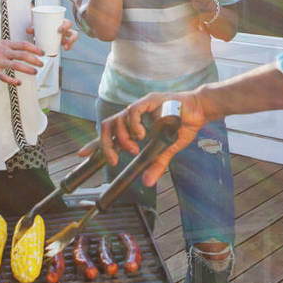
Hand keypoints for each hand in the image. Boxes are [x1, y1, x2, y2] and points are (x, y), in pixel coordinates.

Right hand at [0, 39, 43, 84]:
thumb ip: (9, 44)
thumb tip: (21, 46)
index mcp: (5, 44)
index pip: (23, 44)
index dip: (35, 48)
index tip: (42, 52)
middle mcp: (3, 52)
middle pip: (23, 55)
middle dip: (35, 60)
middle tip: (42, 64)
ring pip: (16, 66)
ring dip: (28, 69)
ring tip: (35, 72)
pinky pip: (3, 77)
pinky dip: (12, 80)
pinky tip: (18, 83)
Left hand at [24, 20, 79, 51]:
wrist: (42, 27)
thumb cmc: (42, 24)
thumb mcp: (38, 25)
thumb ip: (33, 27)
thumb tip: (28, 30)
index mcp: (62, 22)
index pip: (68, 23)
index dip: (66, 26)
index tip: (60, 30)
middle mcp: (65, 29)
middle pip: (73, 32)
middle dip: (71, 37)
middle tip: (63, 40)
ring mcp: (65, 36)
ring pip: (73, 38)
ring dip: (71, 43)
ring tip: (65, 47)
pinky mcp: (63, 42)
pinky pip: (68, 44)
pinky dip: (68, 47)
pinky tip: (65, 49)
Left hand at [82, 90, 211, 185]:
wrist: (199, 112)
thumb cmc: (183, 126)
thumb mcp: (167, 150)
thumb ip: (156, 164)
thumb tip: (147, 182)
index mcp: (134, 126)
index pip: (110, 134)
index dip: (95, 144)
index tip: (82, 155)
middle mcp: (133, 115)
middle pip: (107, 126)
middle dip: (104, 144)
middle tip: (113, 159)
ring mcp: (139, 107)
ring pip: (116, 120)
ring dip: (122, 138)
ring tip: (133, 149)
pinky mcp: (148, 100)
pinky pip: (132, 111)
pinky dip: (133, 125)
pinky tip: (141, 135)